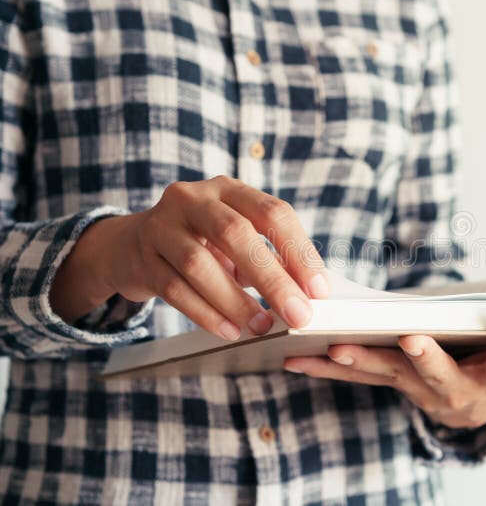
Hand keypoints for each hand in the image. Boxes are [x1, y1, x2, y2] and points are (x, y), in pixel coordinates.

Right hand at [50, 176, 327, 338]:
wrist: (131, 245)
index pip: (272, 212)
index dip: (299, 251)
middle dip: (272, 278)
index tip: (319, 290)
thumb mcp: (235, 239)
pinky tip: (229, 331)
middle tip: (298, 314)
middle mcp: (192, 199)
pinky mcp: (141, 258)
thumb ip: (270, 257)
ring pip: (199, 264)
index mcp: (228, 189)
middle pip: (235, 233)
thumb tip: (311, 294)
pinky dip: (206, 313)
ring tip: (262, 326)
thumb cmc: (202, 243)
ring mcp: (161, 226)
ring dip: (236, 300)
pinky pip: (174, 289)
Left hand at [284, 302, 485, 428]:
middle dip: (427, 358)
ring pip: (389, 375)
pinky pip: (357, 374)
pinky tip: (294, 358)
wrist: (467, 410)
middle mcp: (454, 390)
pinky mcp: (389, 380)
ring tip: (339, 347)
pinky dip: (327, 365)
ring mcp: (417, 387)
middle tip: (411, 339)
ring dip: (363, 362)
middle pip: (442, 375)